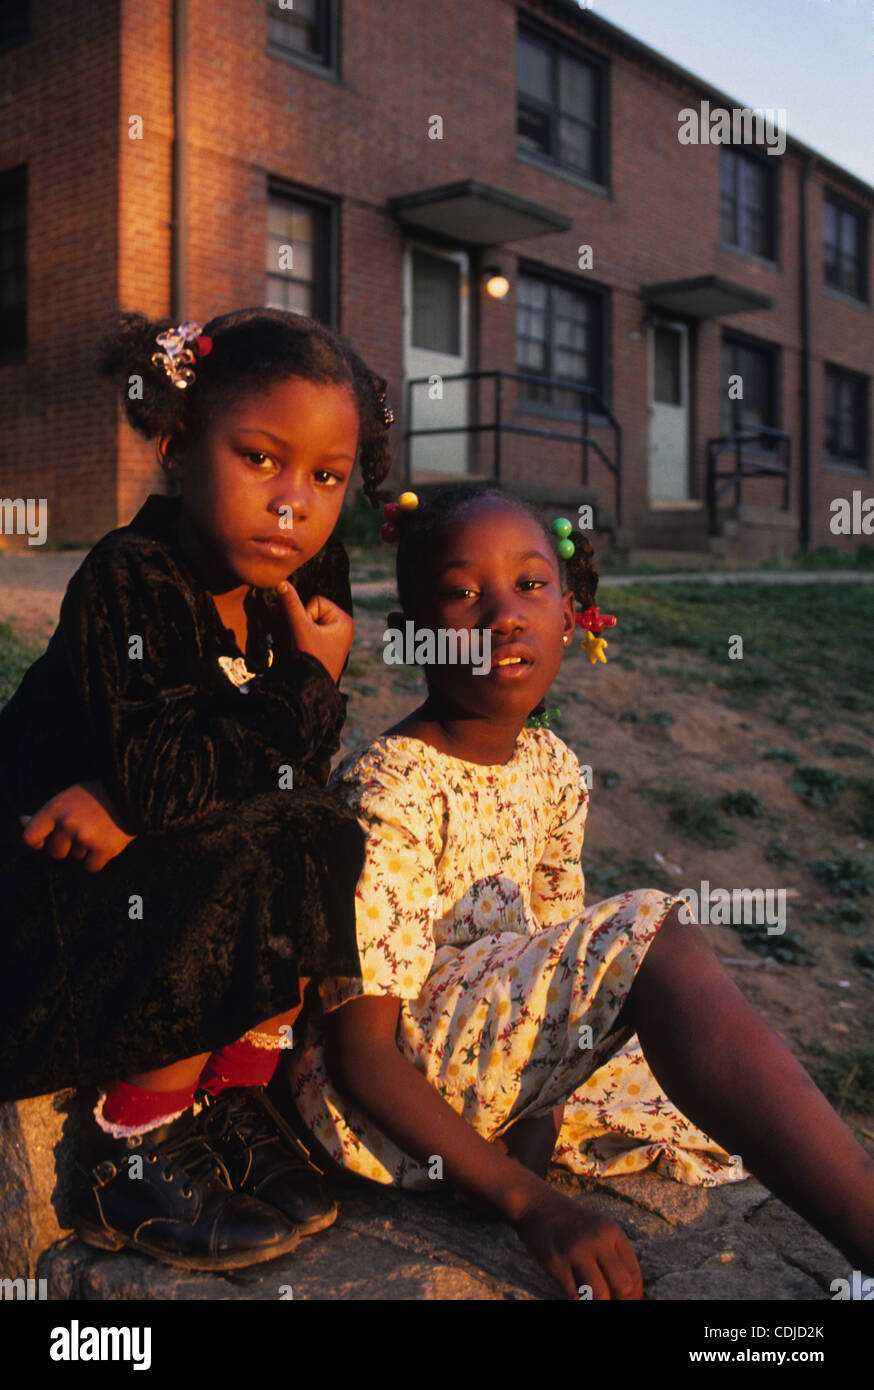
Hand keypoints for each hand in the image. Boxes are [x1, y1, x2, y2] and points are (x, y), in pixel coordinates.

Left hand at [20, 780, 135, 872]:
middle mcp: (67, 823)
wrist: (133, 792)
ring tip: (99, 831)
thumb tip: (21, 821)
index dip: (38, 842)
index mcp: (55, 808)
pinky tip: (106, 843)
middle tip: (84, 830)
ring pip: (75, 858)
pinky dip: (97, 859)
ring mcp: (85, 837)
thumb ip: (46, 812)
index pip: (30, 837)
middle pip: (55, 851)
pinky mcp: (103, 849)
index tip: (47, 840)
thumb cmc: (96, 794)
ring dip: (85, 850)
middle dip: (66, 845)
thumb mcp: (68, 796)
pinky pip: (90, 867)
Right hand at [276, 581, 352, 683]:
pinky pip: (310, 631)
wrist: (310, 688)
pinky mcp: (327, 645)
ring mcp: (336, 636)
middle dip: (304, 623)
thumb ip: (291, 604)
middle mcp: (343, 626)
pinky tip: (307, 650)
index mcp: (344, 620)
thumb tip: (281, 583)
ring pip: (309, 621)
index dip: (306, 615)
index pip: (316, 601)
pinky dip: (304, 637)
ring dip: (302, 630)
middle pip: (313, 609)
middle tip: (307, 642)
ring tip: (307, 647)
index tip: (308, 634)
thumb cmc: (310, 658)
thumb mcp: (300, 628)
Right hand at [510, 1185, 642, 1299]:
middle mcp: (597, 1239)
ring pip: (601, 1295)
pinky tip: (576, 1292)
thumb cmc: (570, 1223)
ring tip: (593, 1297)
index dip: (634, 1295)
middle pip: (623, 1286)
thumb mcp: (597, 1229)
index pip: (634, 1273)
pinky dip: (578, 1299)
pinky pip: (575, 1295)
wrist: (536, 1204)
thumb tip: (628, 1293)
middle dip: (620, 1301)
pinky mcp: (556, 1262)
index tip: (626, 1301)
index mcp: (612, 1231)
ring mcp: (576, 1250)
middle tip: (609, 1300)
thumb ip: (613, 1254)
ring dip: (598, 1302)